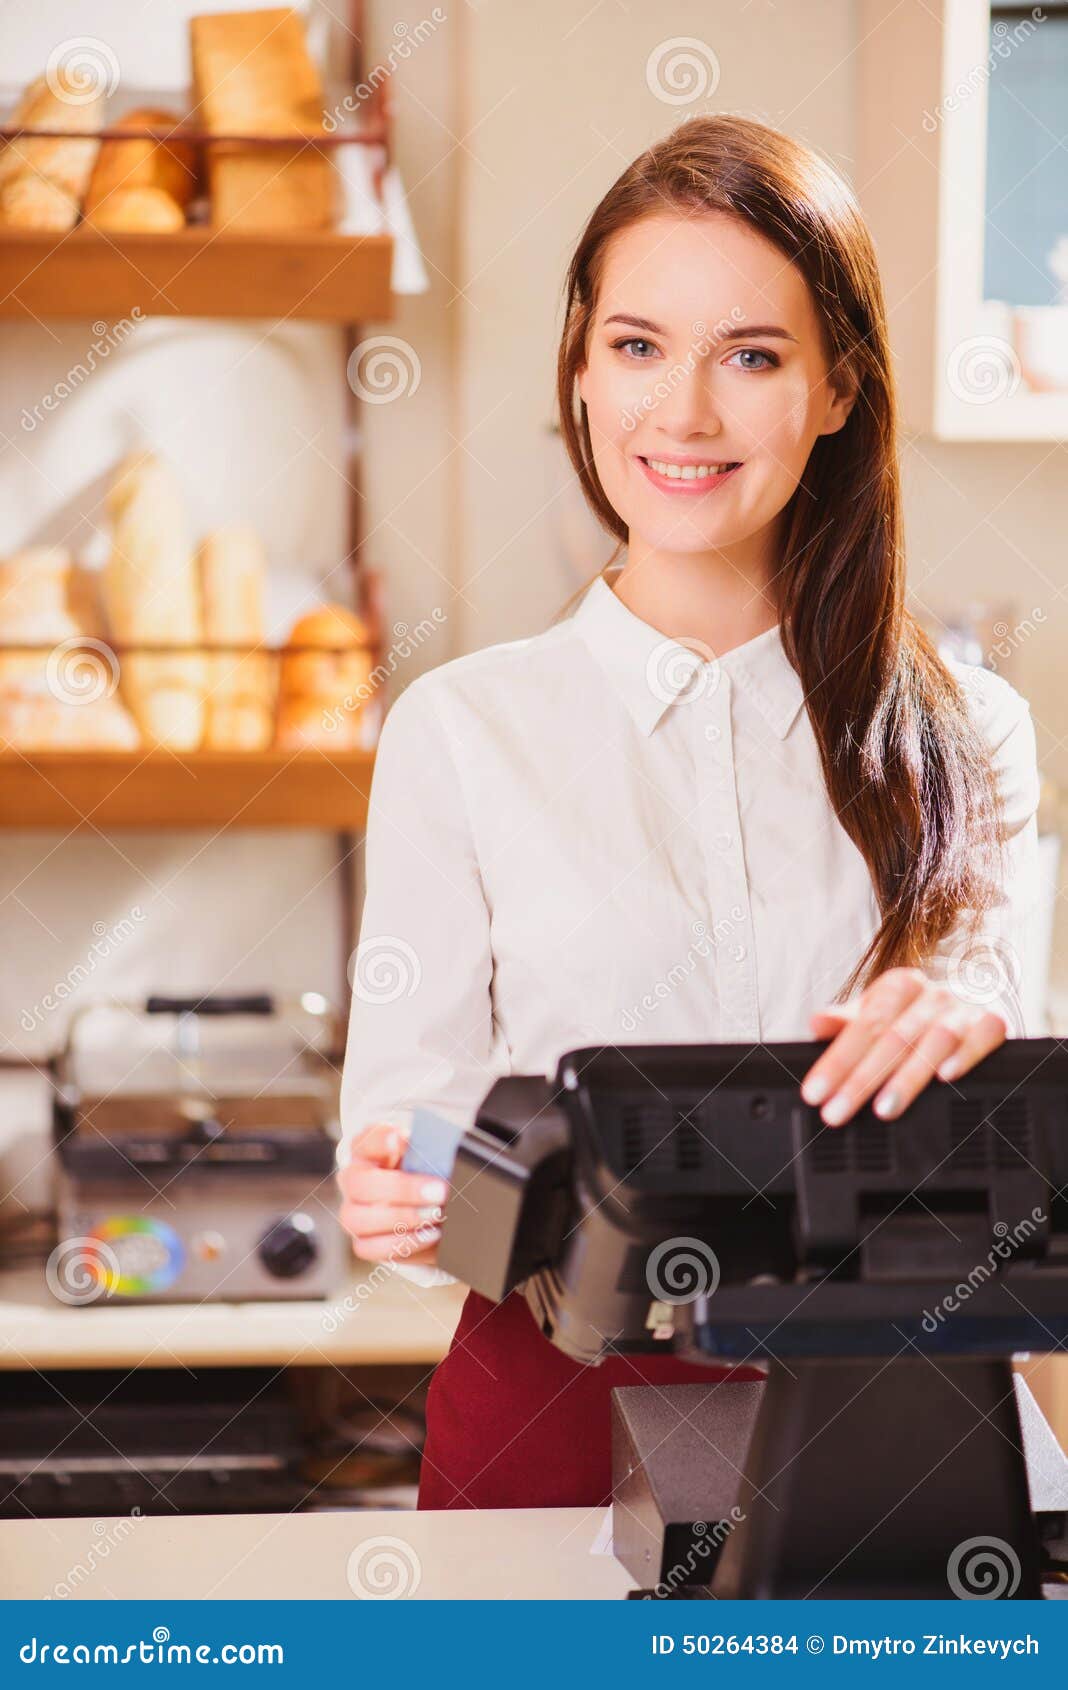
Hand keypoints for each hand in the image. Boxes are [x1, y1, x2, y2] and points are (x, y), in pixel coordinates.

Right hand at [335, 1121, 448, 1266]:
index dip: (379, 1139)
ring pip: (356, 1219)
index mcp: (366, 1151)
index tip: (401, 1139)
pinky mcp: (361, 1242)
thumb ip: (424, 1150)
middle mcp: (352, 1181)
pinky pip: (369, 1248)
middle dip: (402, 1188)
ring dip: (401, 1218)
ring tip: (435, 1215)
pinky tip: (429, 1235)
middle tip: (439, 1191)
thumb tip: (435, 1149)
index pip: (363, 1140)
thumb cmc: (421, 1173)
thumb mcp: (424, 1157)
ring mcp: (352, 1213)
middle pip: (359, 1184)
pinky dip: (402, 1243)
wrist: (422, 1206)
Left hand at [800, 966, 1008, 1127]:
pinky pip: (983, 1037)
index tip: (814, 1093)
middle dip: (861, 1079)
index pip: (862, 1025)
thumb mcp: (876, 1015)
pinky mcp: (994, 1021)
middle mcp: (930, 995)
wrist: (972, 1000)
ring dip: (908, 1077)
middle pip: (893, 1037)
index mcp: (898, 986)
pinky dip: (965, 1056)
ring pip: (935, 1040)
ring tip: (883, 1109)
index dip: (836, 1061)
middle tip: (837, 1112)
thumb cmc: (914, 1015)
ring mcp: (963, 1008)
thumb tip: (817, 1024)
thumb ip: (845, 1022)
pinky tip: (945, 1078)